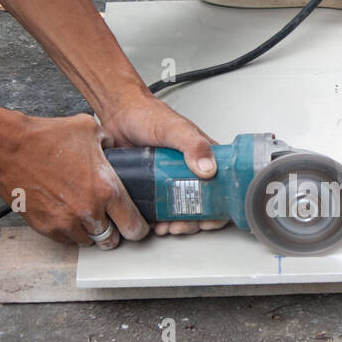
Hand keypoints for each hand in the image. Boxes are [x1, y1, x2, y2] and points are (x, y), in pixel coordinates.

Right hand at [0, 112, 147, 247]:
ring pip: (88, 242)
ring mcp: (66, 221)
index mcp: (106, 189)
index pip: (134, 226)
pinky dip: (69, 232)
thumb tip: (114, 147)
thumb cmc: (46, 138)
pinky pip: (65, 240)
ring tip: (86, 217)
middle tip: (111, 224)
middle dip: (114, 233)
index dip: (138, 229)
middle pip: (111, 240)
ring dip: (90, 233)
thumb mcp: (88, 130)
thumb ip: (108, 143)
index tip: (136, 227)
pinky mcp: (45, 227)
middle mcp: (88, 210)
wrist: (10, 147)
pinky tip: (67, 216)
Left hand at [94, 87, 229, 236]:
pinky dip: (158, 219)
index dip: (219, 209)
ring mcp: (171, 181)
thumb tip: (209, 168)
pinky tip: (152, 222)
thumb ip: (193, 146)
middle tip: (181, 225)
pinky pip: (159, 208)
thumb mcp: (175, 129)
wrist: (118, 114)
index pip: (223, 188)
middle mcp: (190, 172)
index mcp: (205, 158)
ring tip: (165, 227)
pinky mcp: (152, 186)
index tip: (208, 219)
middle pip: (202, 206)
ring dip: (176, 223)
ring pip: (180, 211)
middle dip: (193, 221)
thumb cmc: (148, 115)